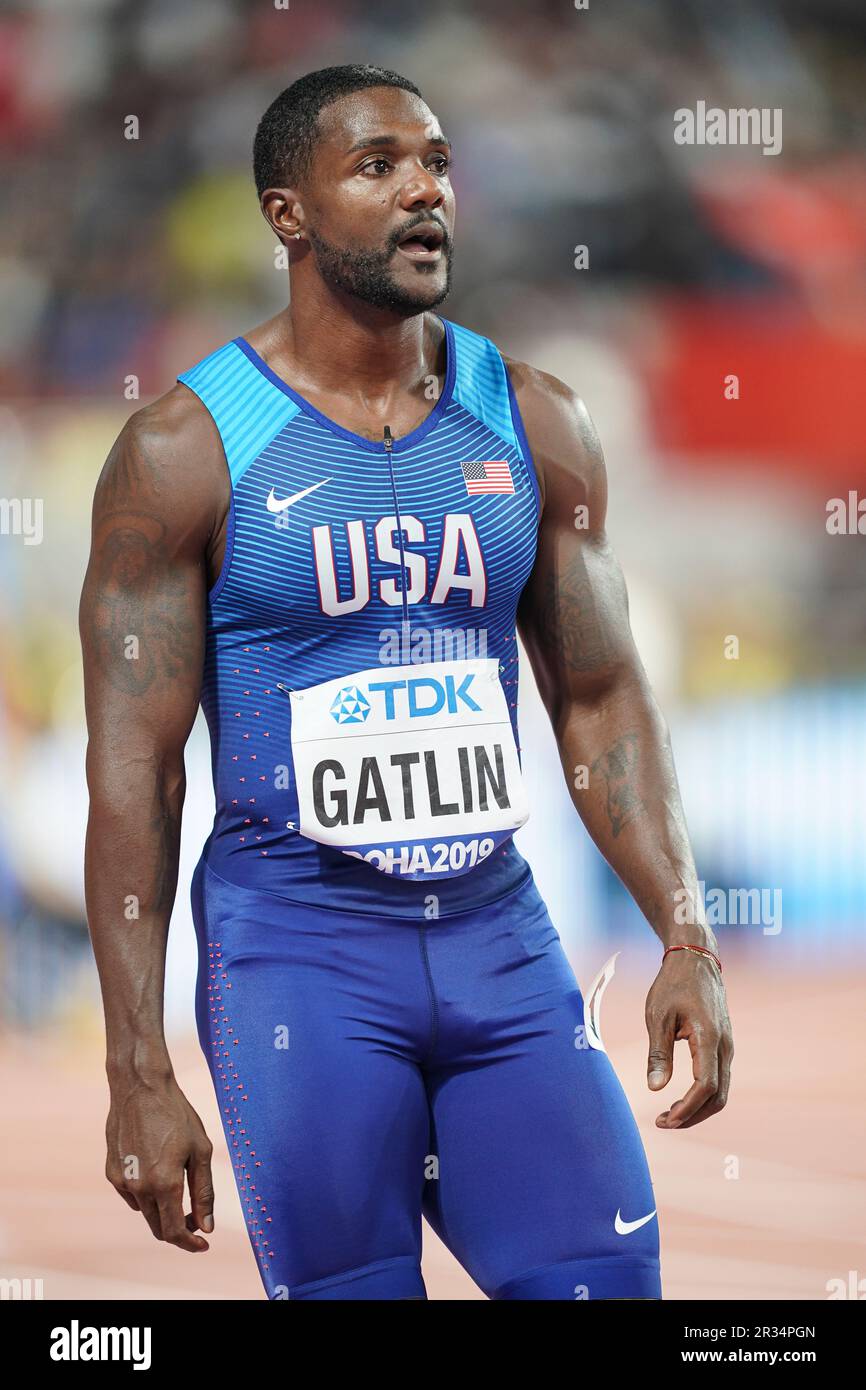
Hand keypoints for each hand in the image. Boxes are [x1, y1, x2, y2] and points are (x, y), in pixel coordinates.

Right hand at [105, 1071, 214, 1250]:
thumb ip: (204, 1191)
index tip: (203, 1244)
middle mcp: (140, 1188)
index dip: (189, 1243)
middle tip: (196, 1218)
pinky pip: (131, 1196)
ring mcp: (122, 1181)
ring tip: (178, 1184)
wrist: (140, 1087)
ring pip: (145, 1212)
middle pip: (158, 1227)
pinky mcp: (111, 1172)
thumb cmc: (176, 1115)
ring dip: (163, 1210)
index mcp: (165, 1184)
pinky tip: (156, 1170)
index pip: (174, 1232)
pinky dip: (146, 1195)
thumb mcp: (200, 1150)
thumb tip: (207, 1226)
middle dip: (179, 1229)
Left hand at [645, 949, 732, 1128]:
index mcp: (709, 1038)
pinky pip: (718, 1079)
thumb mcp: (658, 1016)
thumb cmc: (673, 984)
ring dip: (697, 1109)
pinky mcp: (722, 1045)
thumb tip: (655, 1089)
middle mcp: (724, 1046)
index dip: (687, 1108)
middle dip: (692, 1116)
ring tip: (668, 1116)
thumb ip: (658, 1054)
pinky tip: (680, 1099)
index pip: (705, 1086)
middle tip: (663, 1123)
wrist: (695, 959)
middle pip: (718, 1097)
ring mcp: (727, 1046)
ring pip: (721, 1091)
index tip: (665, 1119)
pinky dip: (702, 1096)